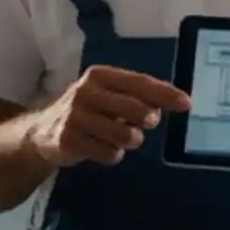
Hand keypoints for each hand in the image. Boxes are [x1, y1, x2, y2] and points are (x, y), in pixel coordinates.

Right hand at [30, 65, 190, 166]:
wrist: (42, 132)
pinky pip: (109, 153)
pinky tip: (101, 148)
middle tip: (145, 124)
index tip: (187, 104)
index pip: (140, 83)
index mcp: (100, 75)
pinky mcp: (69, 140)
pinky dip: (112, 154)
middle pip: (135, 109)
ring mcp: (76, 116)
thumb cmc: (86, 110)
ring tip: (119, 137)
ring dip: (130, 140)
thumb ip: (137, 97)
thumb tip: (175, 102)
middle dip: (147, 120)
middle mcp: (86, 91)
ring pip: (125, 135)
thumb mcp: (108, 95)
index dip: (165, 94)